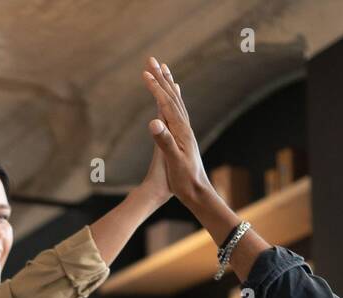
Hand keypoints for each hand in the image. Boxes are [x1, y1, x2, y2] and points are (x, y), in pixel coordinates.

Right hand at [141, 57, 211, 207]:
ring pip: (175, 101)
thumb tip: (153, 121)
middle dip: (161, 77)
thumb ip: (164, 141)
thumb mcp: (173, 161)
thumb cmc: (184, 180)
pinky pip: (177, 111)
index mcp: (180, 130)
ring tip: (163, 70)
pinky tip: (171, 98)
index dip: (155, 86)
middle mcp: (184, 127)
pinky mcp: (183, 137)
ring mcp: (184, 131)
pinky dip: (172, 99)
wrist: (198, 192)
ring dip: (167, 84)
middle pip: (171, 96)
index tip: (145, 72)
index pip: (165, 102)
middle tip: (152, 59)